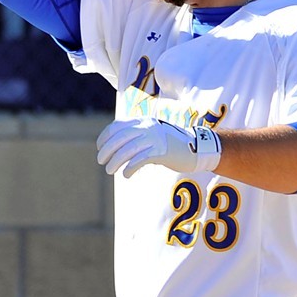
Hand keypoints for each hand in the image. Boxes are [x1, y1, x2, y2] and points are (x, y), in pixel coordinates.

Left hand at [96, 119, 221, 177]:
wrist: (197, 148)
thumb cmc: (171, 144)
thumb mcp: (152, 135)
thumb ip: (136, 137)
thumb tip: (115, 147)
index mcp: (143, 121)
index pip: (117, 126)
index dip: (105, 137)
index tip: (100, 148)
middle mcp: (147, 127)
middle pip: (119, 138)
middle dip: (107, 150)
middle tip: (102, 162)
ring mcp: (155, 138)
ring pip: (127, 149)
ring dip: (115, 161)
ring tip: (110, 170)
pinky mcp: (162, 151)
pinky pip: (141, 159)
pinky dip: (130, 167)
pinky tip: (126, 174)